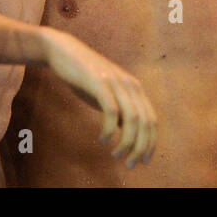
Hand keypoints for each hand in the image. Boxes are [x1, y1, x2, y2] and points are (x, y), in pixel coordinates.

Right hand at [41, 28, 157, 167]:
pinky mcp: (99, 82)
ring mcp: (115, 82)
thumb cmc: (85, 78)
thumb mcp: (108, 96)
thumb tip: (131, 134)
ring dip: (126, 142)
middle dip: (140, 147)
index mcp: (135, 88)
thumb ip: (121, 111)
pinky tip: (102, 139)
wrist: (64, 52)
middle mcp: (130, 84)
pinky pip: (111, 110)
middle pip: (145, 122)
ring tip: (116, 155)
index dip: (150, 142)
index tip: (144, 160)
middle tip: (130, 164)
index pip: (151, 120)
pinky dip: (109, 129)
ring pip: (132, 118)